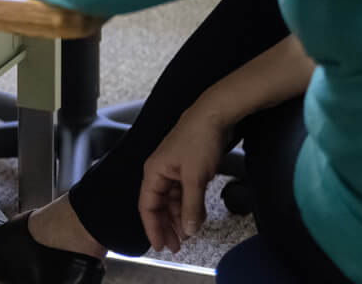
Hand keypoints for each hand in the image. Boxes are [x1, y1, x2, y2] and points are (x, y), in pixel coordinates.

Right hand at [137, 102, 235, 252]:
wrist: (214, 115)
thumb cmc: (199, 140)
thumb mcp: (195, 177)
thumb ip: (191, 206)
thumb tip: (188, 231)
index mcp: (154, 172)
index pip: (147, 206)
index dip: (152, 227)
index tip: (160, 246)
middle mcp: (160, 172)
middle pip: (158, 205)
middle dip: (166, 226)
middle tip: (176, 247)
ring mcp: (174, 170)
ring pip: (172, 201)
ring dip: (178, 218)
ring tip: (187, 236)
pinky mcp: (187, 168)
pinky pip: (184, 193)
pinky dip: (188, 207)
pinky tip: (195, 218)